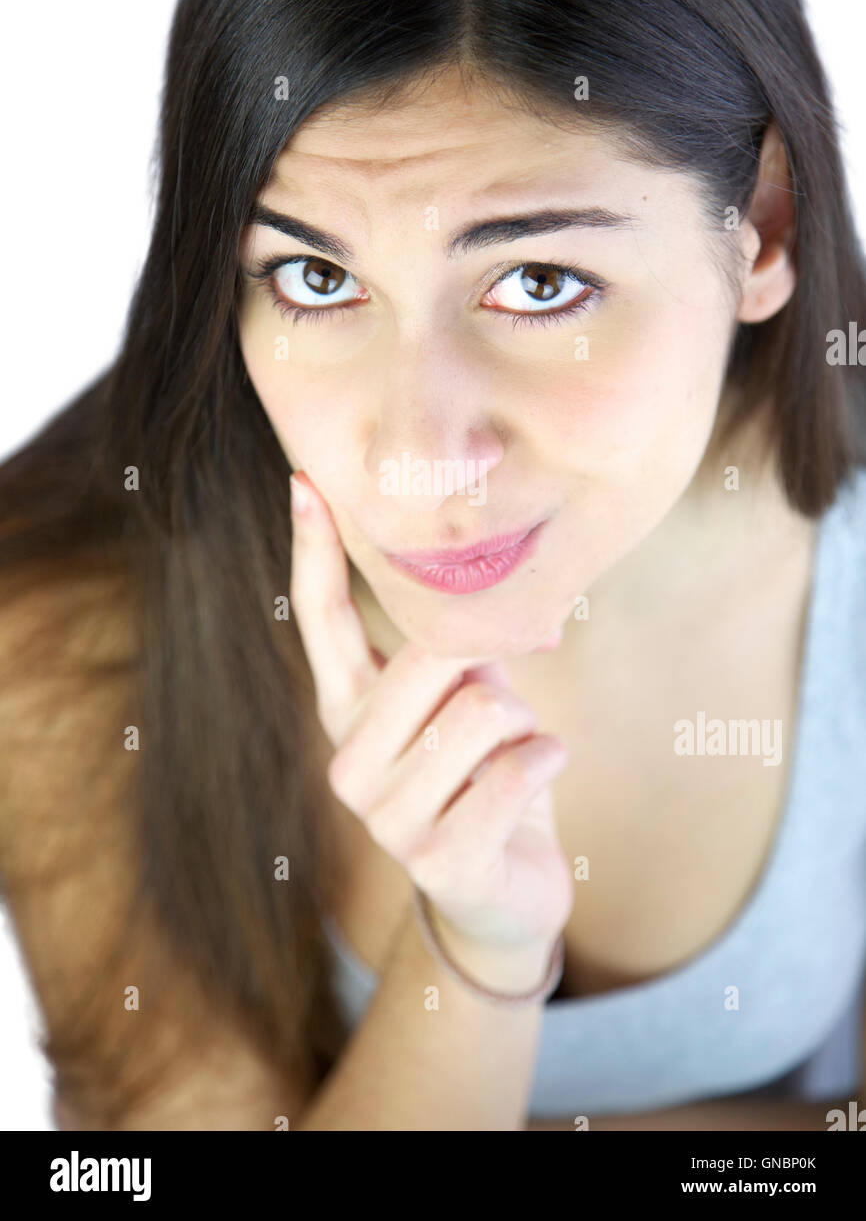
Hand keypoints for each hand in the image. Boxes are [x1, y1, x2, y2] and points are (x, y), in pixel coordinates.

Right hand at [288, 470, 572, 954]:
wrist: (505, 893)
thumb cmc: (486, 775)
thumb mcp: (467, 698)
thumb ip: (459, 643)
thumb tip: (495, 576)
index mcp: (351, 710)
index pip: (323, 619)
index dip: (315, 550)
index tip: (306, 482)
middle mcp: (351, 760)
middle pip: (434, 656)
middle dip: (493, 674)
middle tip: (499, 718)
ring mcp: (387, 817)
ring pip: (484, 709)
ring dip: (523, 727)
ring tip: (510, 757)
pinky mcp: (438, 859)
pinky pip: (515, 771)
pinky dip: (546, 761)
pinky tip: (538, 777)